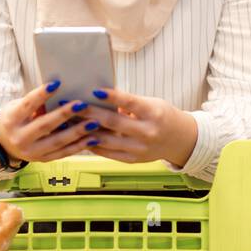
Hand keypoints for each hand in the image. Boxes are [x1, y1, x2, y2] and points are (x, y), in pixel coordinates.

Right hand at [0, 82, 99, 162]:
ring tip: (94, 122)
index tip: (57, 83)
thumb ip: (35, 102)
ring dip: (77, 131)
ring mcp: (31, 152)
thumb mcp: (18, 107)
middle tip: (82, 104)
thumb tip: (59, 90)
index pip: (28, 105)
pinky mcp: (42, 160)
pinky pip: (63, 153)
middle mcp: (20, 138)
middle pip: (45, 125)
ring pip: (57, 141)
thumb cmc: (16, 118)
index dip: (41, 94)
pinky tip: (93, 138)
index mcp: (11, 120)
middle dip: (64, 114)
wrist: (5, 144)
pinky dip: (79, 146)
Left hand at [71, 88, 198, 166]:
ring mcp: (140, 149)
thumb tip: (99, 95)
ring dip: (86, 130)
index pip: (129, 103)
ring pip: (107, 140)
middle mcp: (147, 132)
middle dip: (90, 113)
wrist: (179, 140)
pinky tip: (81, 136)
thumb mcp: (150, 103)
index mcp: (153, 113)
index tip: (93, 90)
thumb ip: (127, 102)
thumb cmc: (161, 115)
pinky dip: (93, 144)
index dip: (111, 97)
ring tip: (71, 121)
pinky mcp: (133, 160)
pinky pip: (108, 153)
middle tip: (72, 104)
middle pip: (113, 122)